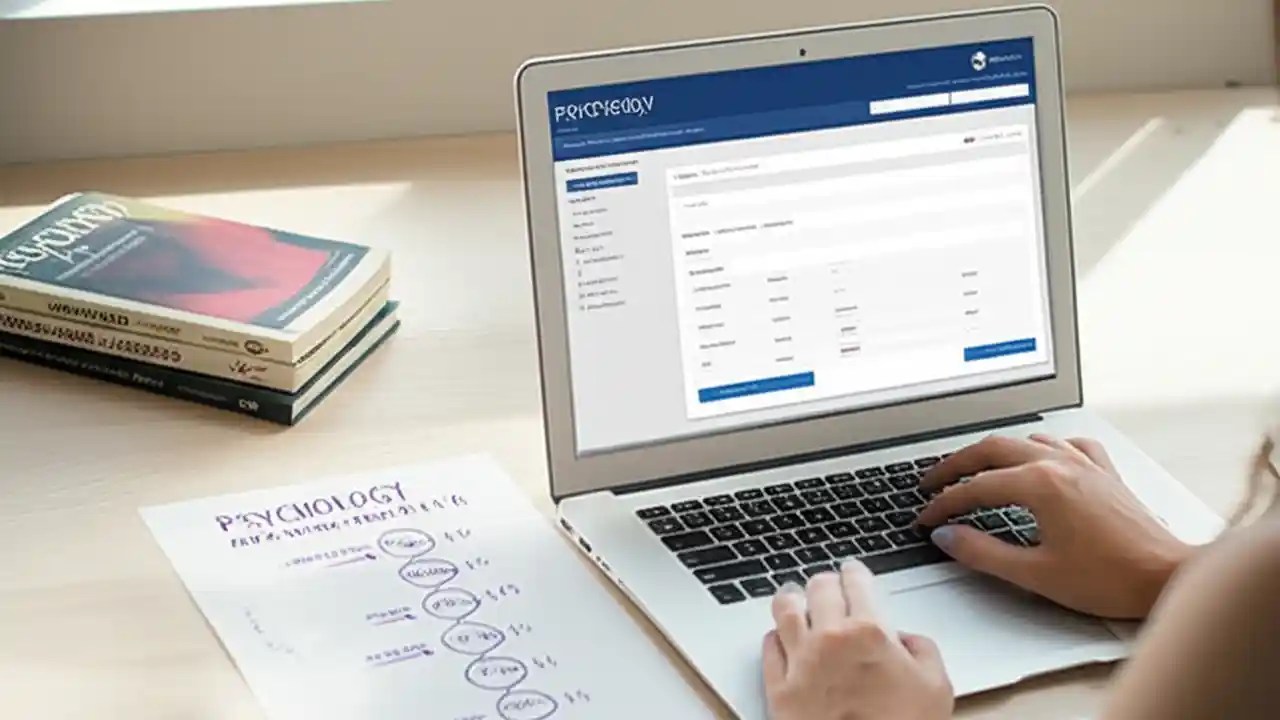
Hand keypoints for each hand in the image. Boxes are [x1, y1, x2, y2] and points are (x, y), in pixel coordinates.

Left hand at [763, 561, 952, 719]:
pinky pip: (769, 647)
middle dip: (826, 583)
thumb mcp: (937, 688)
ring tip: (797, 599)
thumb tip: (906, 641)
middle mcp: (829, 640)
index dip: (855, 573)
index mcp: (869, 633)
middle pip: (818, 588)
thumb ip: (922, 651)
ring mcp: (799, 663)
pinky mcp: (778, 689)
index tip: (853, 572)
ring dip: (793, 600)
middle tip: (830, 586)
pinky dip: (776, 636)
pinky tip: (782, 637)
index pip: (856, 582)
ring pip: (784, 609)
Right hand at [916, 434, 1193, 618]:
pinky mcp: (1104, 473)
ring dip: (995, 452)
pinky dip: (1045, 447)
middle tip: (933, 482)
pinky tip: (1042, 458)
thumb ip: (983, 553)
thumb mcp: (1035, 573)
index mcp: (1039, 484)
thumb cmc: (1111, 578)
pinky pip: (1068, 445)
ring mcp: (1084, 464)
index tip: (927, 518)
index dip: (944, 504)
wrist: (1167, 576)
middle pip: (992, 449)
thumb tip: (948, 537)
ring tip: (976, 468)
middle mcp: (1059, 464)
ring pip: (1026, 441)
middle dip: (956, 464)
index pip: (975, 488)